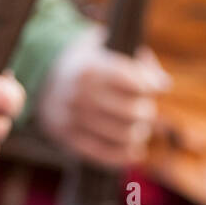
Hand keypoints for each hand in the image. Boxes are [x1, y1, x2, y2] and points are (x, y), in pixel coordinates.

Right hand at [35, 27, 169, 168]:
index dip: (153, 85)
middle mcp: (79, 94)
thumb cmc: (87, 64)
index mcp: (90, 69)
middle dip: (146, 111)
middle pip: (133, 111)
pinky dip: (124, 155)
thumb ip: (136, 62)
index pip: (134, 82)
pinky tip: (134, 151)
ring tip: (139, 128)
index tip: (159, 87)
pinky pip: (104, 154)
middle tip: (146, 109)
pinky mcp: (67, 139)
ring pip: (123, 135)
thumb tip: (162, 84)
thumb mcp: (106, 49)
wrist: (43, 81)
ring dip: (138, 133)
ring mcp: (72, 119)